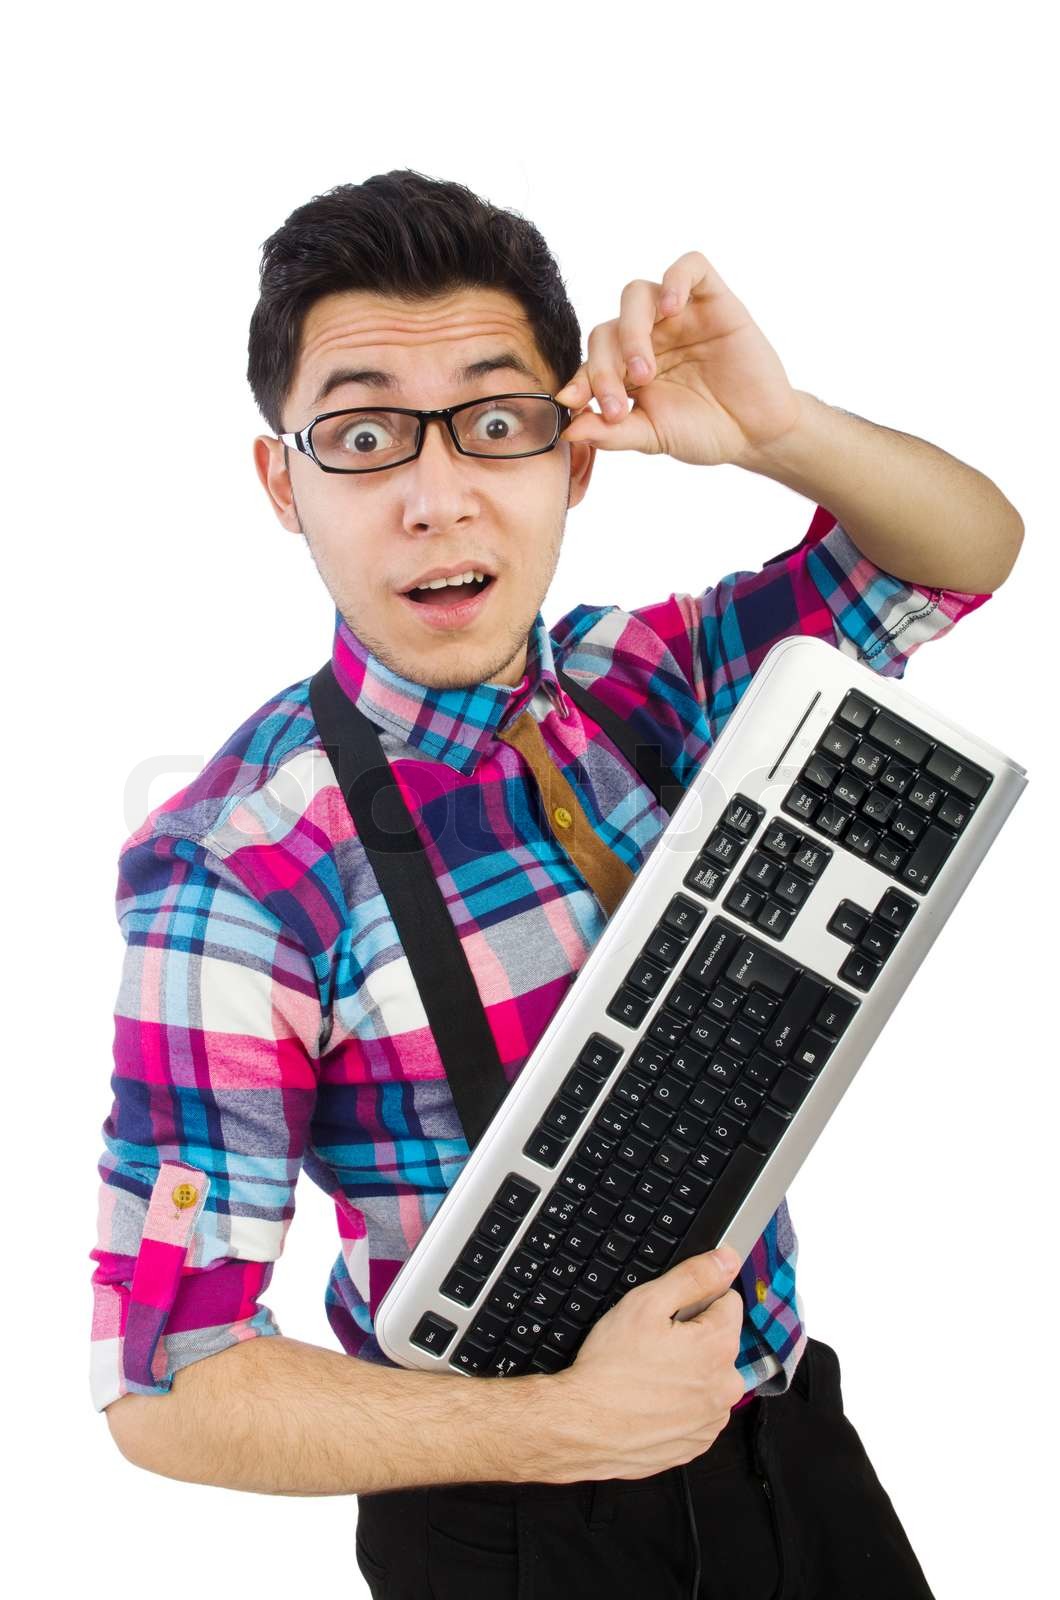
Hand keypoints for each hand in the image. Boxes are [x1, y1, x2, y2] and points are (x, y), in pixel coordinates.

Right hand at [531, 1246, 747, 1483]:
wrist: (584, 1428)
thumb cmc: (611, 1369)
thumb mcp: (646, 1303)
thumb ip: (694, 1277)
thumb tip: (727, 1259)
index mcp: (719, 1346)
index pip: (728, 1301)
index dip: (695, 1300)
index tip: (670, 1314)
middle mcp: (726, 1386)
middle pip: (720, 1341)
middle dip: (694, 1337)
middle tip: (653, 1344)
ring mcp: (713, 1420)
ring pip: (709, 1378)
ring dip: (689, 1372)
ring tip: (649, 1374)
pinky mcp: (697, 1444)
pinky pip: (698, 1411)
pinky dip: (681, 1404)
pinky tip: (652, 1400)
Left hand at [555, 251, 801, 467]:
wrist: (757, 432)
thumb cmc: (705, 432)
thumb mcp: (653, 437)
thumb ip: (612, 432)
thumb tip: (568, 430)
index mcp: (626, 367)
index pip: (591, 361)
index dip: (579, 380)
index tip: (573, 403)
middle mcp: (647, 335)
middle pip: (607, 329)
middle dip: (604, 369)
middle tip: (619, 406)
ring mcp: (678, 315)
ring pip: (636, 294)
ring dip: (631, 332)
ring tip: (644, 372)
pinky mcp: (712, 298)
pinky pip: (689, 267)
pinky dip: (675, 280)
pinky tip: (672, 309)